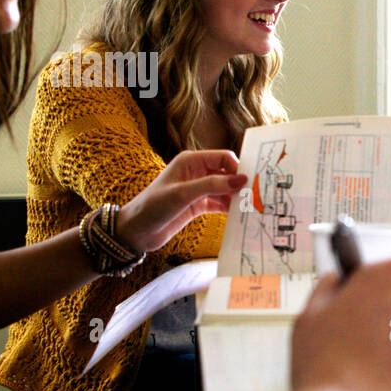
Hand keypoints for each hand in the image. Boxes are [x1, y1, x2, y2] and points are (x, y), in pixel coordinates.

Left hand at [117, 150, 247, 253]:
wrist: (135, 232)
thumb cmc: (153, 207)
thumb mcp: (183, 194)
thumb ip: (212, 185)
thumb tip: (241, 180)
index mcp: (190, 161)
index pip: (223, 157)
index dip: (237, 168)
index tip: (249, 184)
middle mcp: (196, 172)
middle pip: (227, 173)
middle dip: (239, 184)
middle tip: (254, 197)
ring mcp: (197, 189)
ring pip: (225, 189)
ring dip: (235, 198)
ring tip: (248, 209)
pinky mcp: (198, 205)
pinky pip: (220, 203)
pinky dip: (229, 208)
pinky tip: (237, 216)